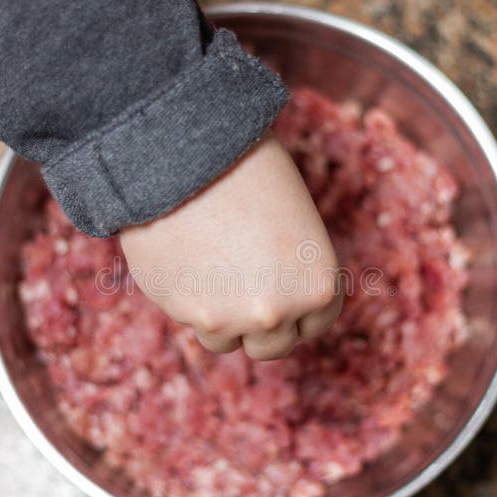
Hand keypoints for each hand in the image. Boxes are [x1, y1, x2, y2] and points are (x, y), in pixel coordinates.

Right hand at [120, 131, 342, 359]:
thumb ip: (292, 269)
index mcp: (317, 287)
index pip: (314, 326)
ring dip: (219, 316)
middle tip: (244, 284)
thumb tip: (274, 296)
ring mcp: (223, 318)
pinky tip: (184, 255)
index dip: (297, 308)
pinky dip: (186, 295)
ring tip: (210, 268)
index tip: (281, 290)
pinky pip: (187, 316)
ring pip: (224, 340)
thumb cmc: (249, 167)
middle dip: (260, 324)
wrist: (186, 149)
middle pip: (270, 347)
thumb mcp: (297, 219)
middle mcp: (274, 314)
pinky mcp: (179, 309)